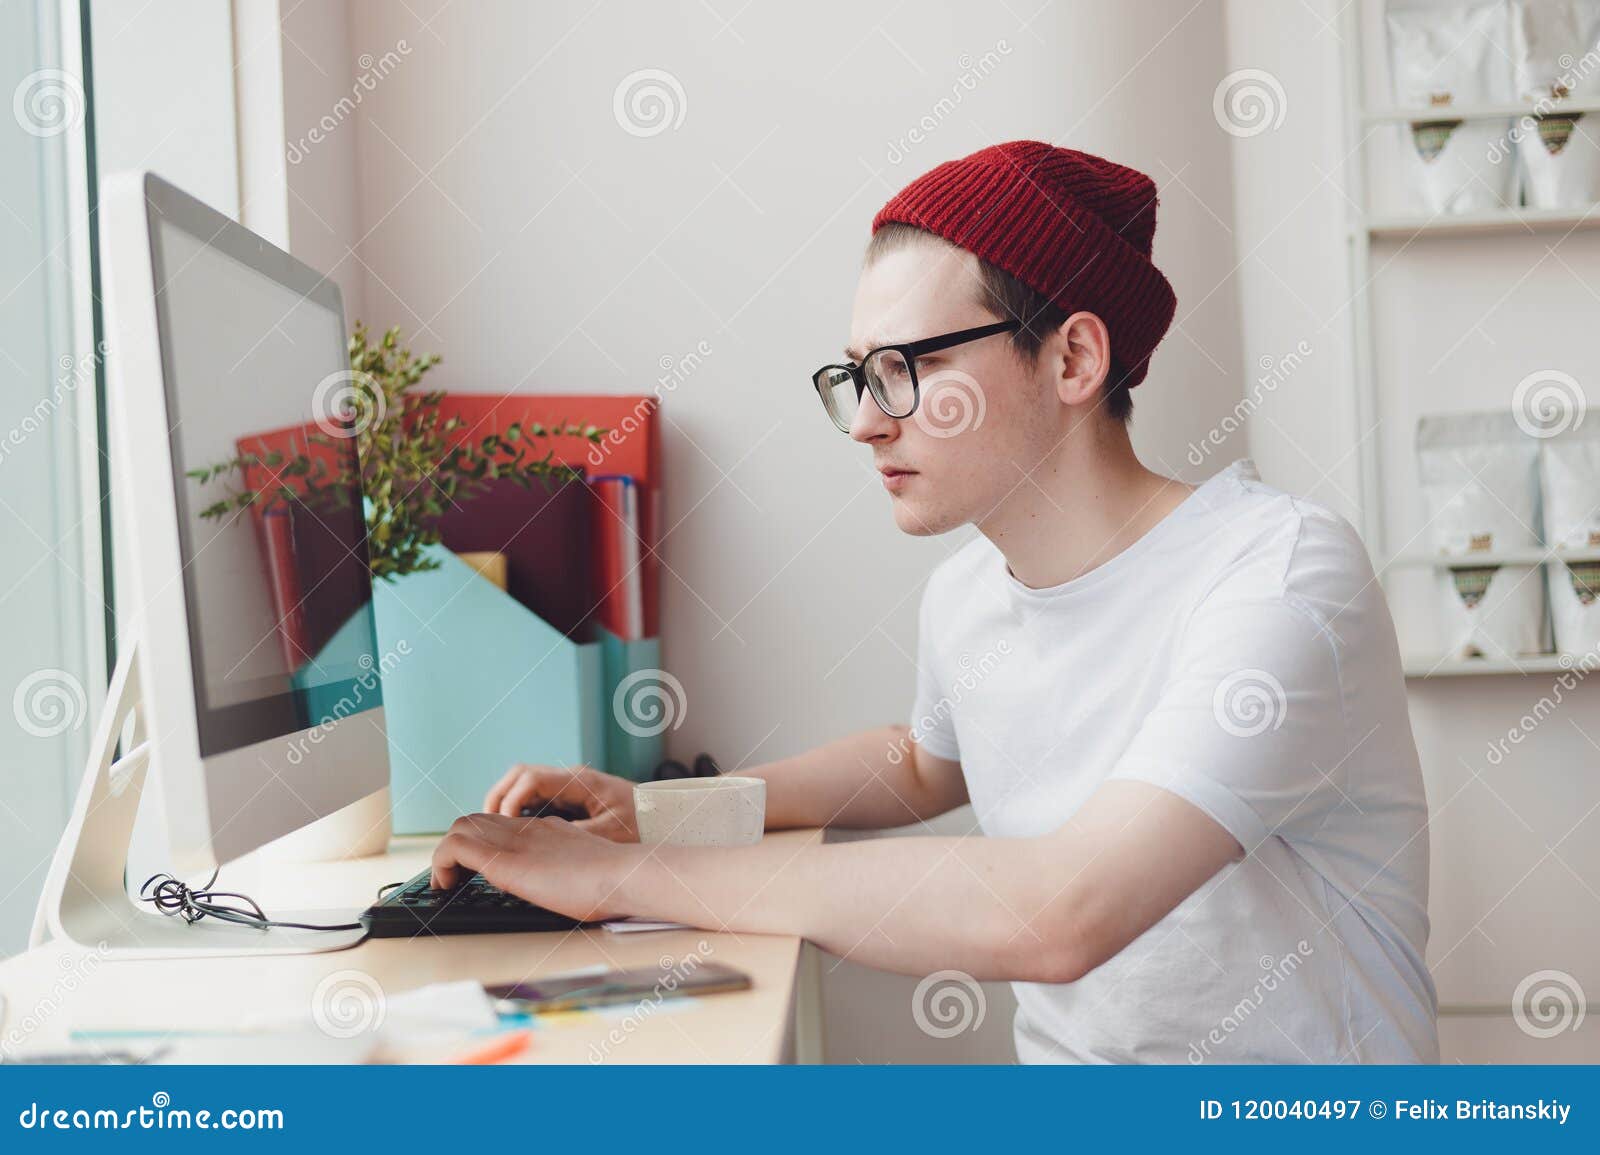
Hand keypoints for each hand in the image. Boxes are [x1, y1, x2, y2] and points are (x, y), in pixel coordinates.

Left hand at [429, 812, 640, 920]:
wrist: (625, 874)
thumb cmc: (617, 882)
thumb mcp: (586, 870)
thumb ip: (567, 868)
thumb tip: (558, 884)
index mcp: (547, 830)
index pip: (501, 824)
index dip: (481, 842)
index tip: (475, 870)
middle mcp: (528, 829)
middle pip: (476, 820)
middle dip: (457, 848)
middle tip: (454, 880)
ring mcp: (516, 841)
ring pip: (461, 826)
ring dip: (446, 855)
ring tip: (447, 886)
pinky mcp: (505, 860)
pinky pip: (455, 847)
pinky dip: (441, 863)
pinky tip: (446, 888)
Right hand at [483, 763, 638, 841]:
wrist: (668, 817)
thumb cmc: (645, 823)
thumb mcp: (611, 833)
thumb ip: (577, 836)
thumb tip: (540, 843)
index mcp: (579, 781)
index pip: (530, 778)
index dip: (510, 800)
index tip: (503, 824)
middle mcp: (570, 780)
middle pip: (520, 776)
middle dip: (498, 797)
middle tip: (484, 826)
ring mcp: (570, 789)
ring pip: (525, 786)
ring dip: (506, 804)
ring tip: (493, 831)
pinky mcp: (572, 801)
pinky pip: (537, 800)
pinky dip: (521, 812)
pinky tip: (515, 835)